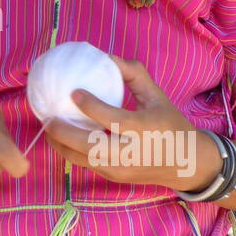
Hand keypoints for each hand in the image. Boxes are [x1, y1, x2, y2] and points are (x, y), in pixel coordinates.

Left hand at [42, 55, 222, 192]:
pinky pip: (86, 165)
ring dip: (60, 145)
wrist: (187, 164)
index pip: (114, 119)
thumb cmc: (170, 124)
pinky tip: (59, 138)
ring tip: (47, 127)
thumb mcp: (157, 96)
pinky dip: (69, 152)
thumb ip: (133, 74)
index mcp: (145, 129)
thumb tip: (106, 57)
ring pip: (82, 160)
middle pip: (91, 147)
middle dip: (64, 133)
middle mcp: (131, 153)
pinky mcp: (114, 177)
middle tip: (48, 117)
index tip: (73, 92)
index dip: (91, 106)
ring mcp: (121, 168)